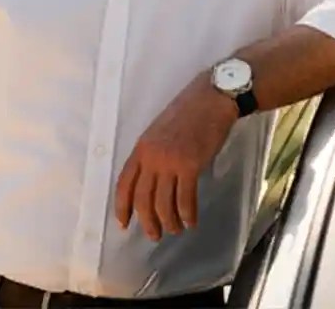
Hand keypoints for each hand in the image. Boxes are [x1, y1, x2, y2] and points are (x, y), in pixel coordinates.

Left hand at [114, 71, 238, 240]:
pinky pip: (185, 199)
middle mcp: (151, 157)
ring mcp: (170, 161)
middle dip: (148, 222)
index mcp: (141, 148)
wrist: (212, 98)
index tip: (124, 224)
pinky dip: (187, 214)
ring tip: (175, 229)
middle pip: (142, 199)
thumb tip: (152, 181)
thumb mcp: (159, 131)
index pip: (124, 184)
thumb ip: (152, 154)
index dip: (122, 207)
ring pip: (163, 203)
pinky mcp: (190, 165)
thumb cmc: (189, 112)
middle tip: (154, 235)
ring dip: (169, 222)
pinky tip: (191, 222)